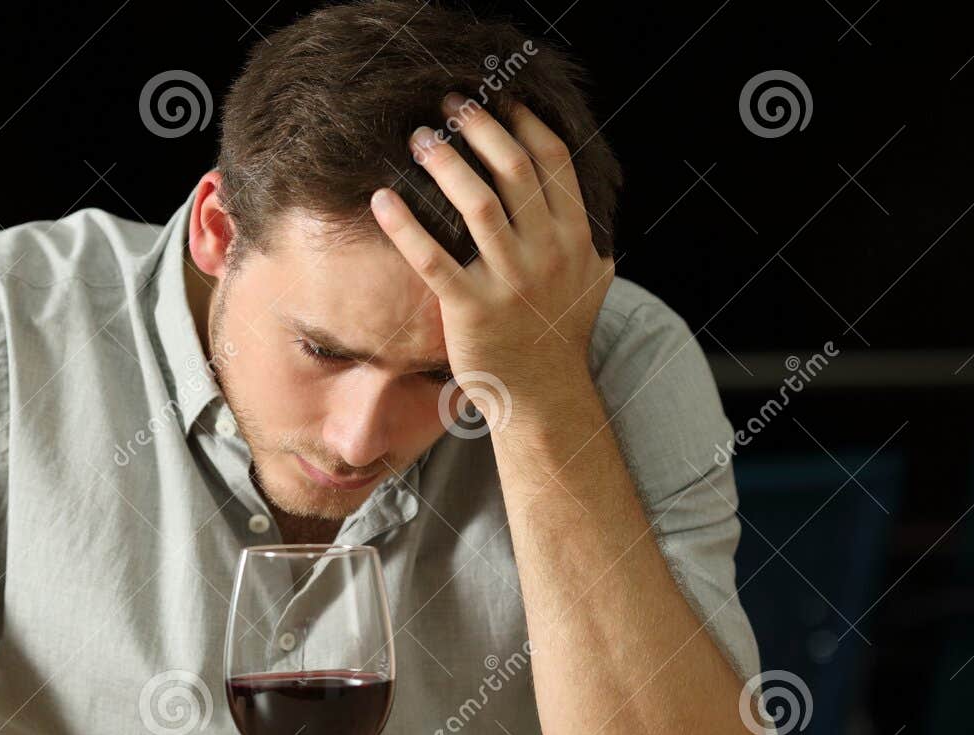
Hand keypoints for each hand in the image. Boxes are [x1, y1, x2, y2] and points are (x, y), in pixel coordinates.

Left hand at [370, 95, 613, 421]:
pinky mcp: (471, 310)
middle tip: (448, 105)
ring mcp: (510, 282)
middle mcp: (547, 253)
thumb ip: (589, 242)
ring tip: (418, 138)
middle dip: (479, 127)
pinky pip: (432, 258)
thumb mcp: (591, 282)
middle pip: (513, 170)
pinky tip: (382, 198)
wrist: (543, 397)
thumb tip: (589, 210)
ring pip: (476, 203)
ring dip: (444, 162)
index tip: (497, 99)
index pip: (552, 161)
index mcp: (575, 237)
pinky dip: (404, 225)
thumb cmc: (559, 336)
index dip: (522, 122)